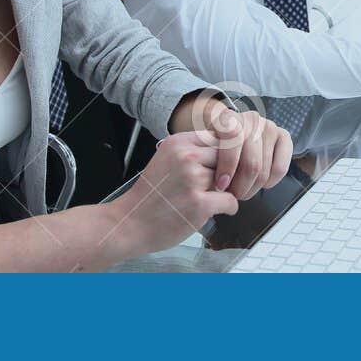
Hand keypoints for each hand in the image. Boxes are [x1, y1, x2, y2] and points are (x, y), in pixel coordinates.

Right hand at [107, 131, 240, 256]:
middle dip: (223, 173)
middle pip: (226, 157)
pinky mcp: (199, 203)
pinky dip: (227, 208)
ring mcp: (193, 179)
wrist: (129, 223)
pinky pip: (231, 201)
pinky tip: (213, 210)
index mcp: (177, 143)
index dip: (222, 155)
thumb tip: (225, 150)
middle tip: (211, 186)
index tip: (218, 167)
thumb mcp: (166, 160)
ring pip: (229, 180)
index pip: (218, 137)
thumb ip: (191, 151)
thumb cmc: (149, 196)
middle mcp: (186, 156)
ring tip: (203, 199)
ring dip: (222, 191)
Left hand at [168, 92, 291, 199]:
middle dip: (239, 185)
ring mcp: (268, 126)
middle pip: (249, 161)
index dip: (227, 166)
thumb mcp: (199, 151)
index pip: (231, 138)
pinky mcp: (283, 137)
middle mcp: (250, 118)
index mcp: (227, 118)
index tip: (219, 185)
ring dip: (252, 188)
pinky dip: (270, 182)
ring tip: (241, 193)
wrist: (234, 142)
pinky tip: (261, 185)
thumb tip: (190, 167)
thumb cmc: (211, 154)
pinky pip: (279, 167)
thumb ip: (199, 157)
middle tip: (231, 196)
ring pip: (263, 169)